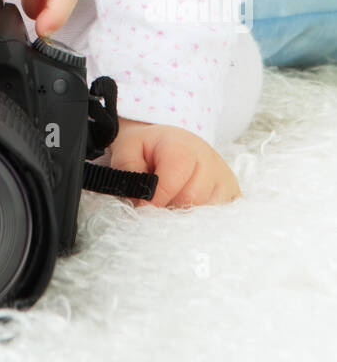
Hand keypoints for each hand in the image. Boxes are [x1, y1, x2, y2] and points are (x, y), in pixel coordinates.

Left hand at [108, 117, 240, 207]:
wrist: (167, 141)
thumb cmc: (147, 147)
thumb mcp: (128, 149)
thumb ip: (129, 170)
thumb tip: (141, 201)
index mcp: (184, 147)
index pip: (173, 182)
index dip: (155, 199)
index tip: (143, 206)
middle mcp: (210, 160)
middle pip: (191, 201)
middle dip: (169, 208)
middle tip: (156, 203)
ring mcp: (225, 178)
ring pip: (207, 213)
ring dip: (185, 214)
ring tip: (172, 201)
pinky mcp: (233, 193)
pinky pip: (221, 217)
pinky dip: (203, 219)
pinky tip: (189, 209)